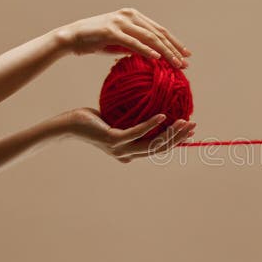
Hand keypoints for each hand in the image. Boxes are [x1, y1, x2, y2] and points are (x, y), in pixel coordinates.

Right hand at [54, 8, 190, 67]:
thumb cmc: (95, 41)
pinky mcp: (111, 31)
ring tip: (176, 63)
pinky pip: (133, 42)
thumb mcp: (120, 42)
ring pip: (149, 38)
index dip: (174, 42)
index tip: (186, 54)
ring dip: (165, 51)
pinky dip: (147, 50)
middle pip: (158, 33)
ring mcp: (120, 22)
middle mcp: (129, 16)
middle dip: (174, 48)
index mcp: (133, 15)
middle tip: (186, 62)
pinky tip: (157, 59)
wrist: (71, 37)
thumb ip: (137, 45)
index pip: (159, 30)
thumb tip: (153, 54)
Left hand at [61, 108, 195, 162]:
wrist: (68, 126)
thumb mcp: (114, 121)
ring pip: (152, 143)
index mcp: (129, 151)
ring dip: (170, 132)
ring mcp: (121, 149)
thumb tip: (144, 107)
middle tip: (193, 125)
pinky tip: (162, 115)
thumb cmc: (90, 121)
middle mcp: (127, 154)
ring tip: (183, 121)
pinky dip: (151, 124)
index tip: (190, 130)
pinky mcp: (114, 140)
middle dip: (179, 138)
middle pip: (160, 148)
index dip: (176, 141)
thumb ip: (129, 121)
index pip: (158, 148)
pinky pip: (137, 132)